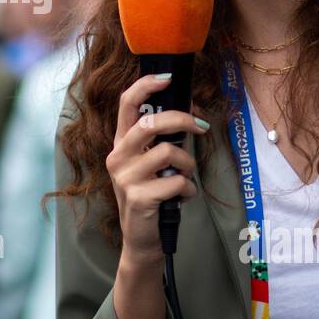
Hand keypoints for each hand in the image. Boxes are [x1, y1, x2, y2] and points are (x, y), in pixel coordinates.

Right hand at [106, 73, 209, 266]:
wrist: (141, 240)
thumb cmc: (151, 197)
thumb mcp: (150, 165)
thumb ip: (160, 142)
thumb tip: (190, 116)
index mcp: (121, 144)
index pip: (126, 104)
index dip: (146, 86)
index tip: (167, 78)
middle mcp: (118, 157)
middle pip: (151, 122)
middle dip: (181, 120)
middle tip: (201, 127)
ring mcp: (125, 178)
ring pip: (169, 153)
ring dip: (188, 165)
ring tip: (185, 177)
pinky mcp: (138, 198)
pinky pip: (177, 182)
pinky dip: (187, 190)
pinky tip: (181, 198)